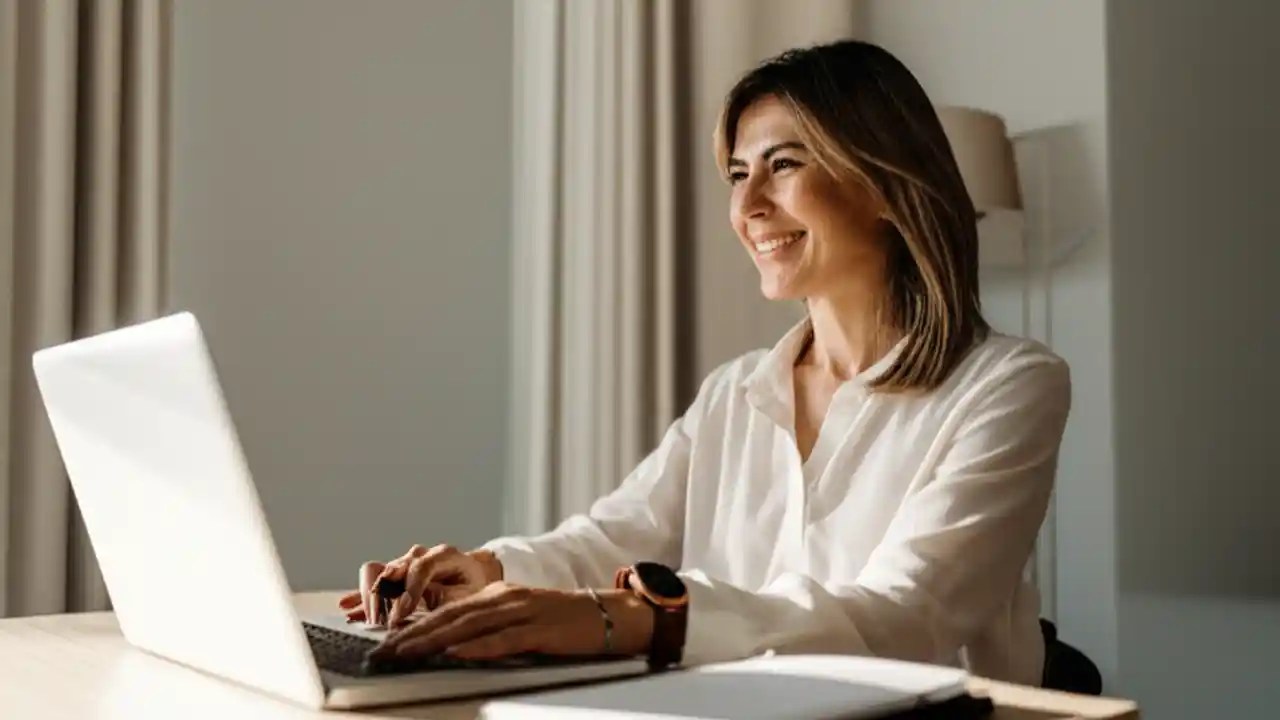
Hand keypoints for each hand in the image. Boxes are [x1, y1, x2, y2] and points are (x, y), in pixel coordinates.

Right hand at [337, 544, 502, 626]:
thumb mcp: (469, 595)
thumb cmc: (472, 587)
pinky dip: (360, 595)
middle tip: (382, 624)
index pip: (422, 567)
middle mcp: (420, 555)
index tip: (402, 615)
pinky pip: (371, 581)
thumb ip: (447, 599)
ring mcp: (403, 563)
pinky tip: (348, 609)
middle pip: (393, 568)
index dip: (410, 590)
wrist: (472, 577)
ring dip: (369, 596)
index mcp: (443, 555)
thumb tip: (423, 608)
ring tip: (369, 621)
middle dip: (385, 597)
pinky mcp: (392, 575)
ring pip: (376, 572)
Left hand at [371, 582, 653, 660]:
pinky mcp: (540, 628)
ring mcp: (522, 611)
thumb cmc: (563, 623)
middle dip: (413, 635)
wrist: (608, 615)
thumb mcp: (520, 620)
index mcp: (496, 596)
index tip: (386, 645)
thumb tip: (451, 646)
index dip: (414, 628)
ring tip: (407, 653)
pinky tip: (457, 654)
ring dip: (434, 640)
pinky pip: (504, 639)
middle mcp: (504, 599)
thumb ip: (488, 628)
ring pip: (469, 626)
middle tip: (383, 652)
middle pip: (450, 617)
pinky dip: (478, 647)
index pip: (446, 612)